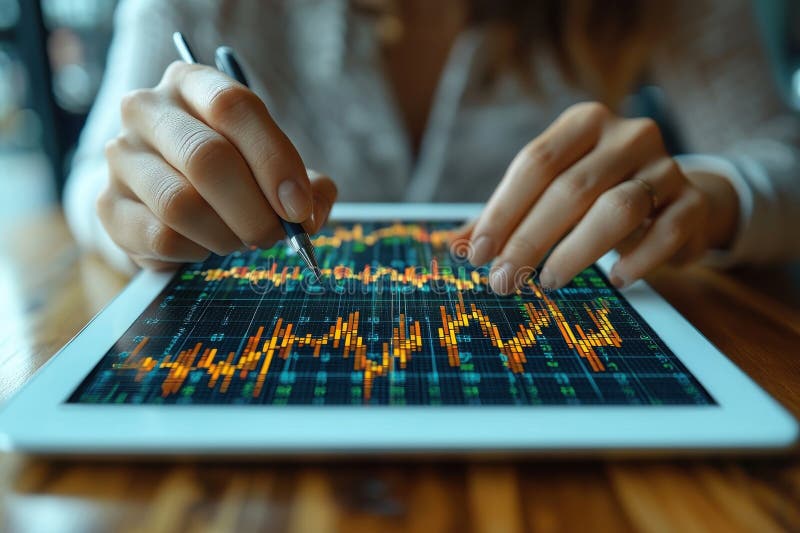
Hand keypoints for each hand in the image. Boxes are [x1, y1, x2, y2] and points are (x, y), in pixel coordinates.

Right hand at [98, 61, 336, 268]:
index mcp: (193, 84)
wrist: (160, 200)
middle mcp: (148, 109)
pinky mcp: (106, 205)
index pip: (234, 107)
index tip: (298, 208)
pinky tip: (205, 245)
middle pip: (207, 158)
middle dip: (254, 210)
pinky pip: (162, 237)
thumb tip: (311, 211)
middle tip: (273, 236)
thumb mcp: (270, 167)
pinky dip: (197, 251)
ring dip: (226, 234)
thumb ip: (304, 185)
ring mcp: (121, 155)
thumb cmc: (228, 175)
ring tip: (240, 239)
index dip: (274, 161)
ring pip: (182, 204)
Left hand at [457, 102, 737, 293]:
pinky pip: (666, 231)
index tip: (477, 254)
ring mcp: (665, 166)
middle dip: (529, 240)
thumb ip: (504, 217)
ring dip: (575, 251)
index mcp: (584, 124)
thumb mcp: (550, 196)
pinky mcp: (693, 202)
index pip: (535, 163)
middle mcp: (627, 135)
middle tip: (503, 282)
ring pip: (617, 208)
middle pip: (569, 189)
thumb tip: (453, 246)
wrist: (675, 200)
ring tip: (548, 283)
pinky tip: (616, 280)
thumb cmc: (596, 198)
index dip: (502, 210)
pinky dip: (639, 259)